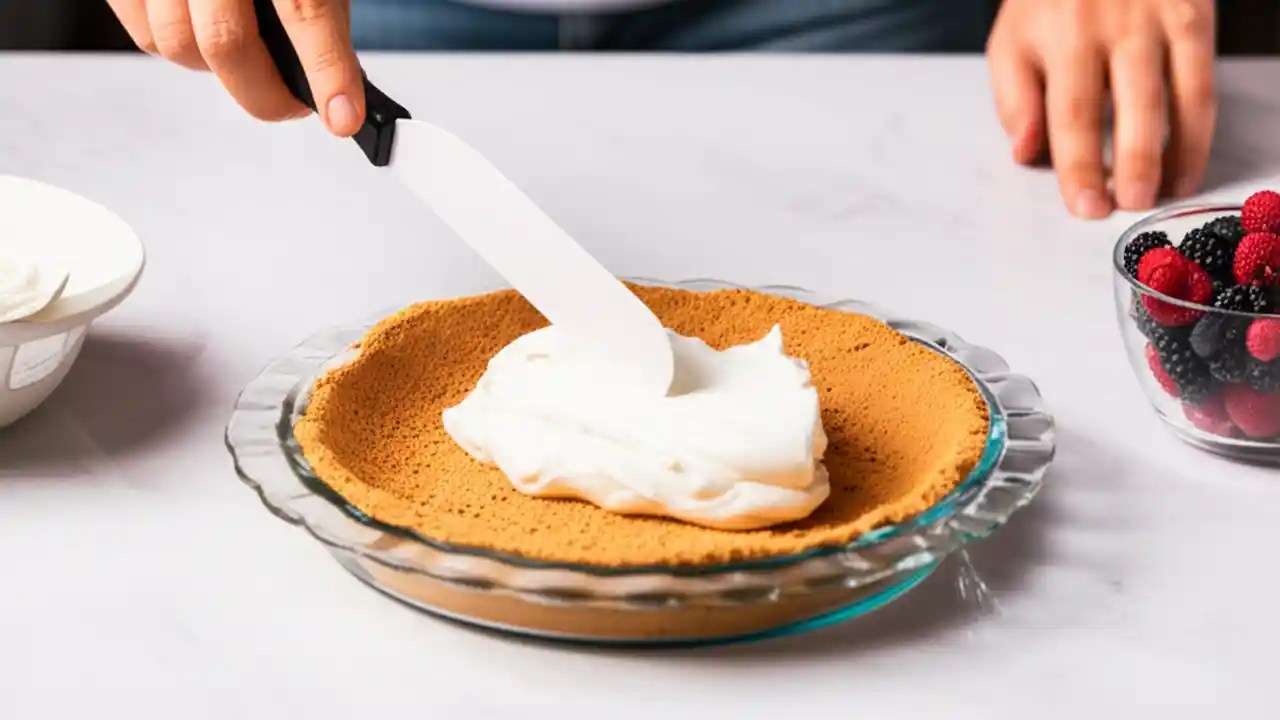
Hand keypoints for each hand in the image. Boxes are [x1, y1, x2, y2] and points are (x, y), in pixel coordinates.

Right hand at [106, 0, 364, 136]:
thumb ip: (317, 9)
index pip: (305, 8)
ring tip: (246, 60)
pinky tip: (203, 34)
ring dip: (217, 71)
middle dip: (264, 94)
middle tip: (293, 106)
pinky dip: (177, 48)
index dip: (327, 69)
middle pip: (224, 40)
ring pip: (175, 45)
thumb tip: (335, 90)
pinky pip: (144, 33)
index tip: (343, 117)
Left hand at [987, 0, 1216, 218]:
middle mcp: (1112, 28)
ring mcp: (1157, 22)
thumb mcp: (1012, 40)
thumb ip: (1013, 98)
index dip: (1079, 166)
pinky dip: (1198, 133)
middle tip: (1127, 206)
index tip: (1085, 205)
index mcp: (1060, 37)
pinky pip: (1202, 85)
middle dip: (1131, 164)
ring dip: (1172, 154)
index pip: (1069, 114)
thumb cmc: (1052, 2)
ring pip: (1175, 98)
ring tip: (1159, 196)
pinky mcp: (1193, 18)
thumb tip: (1025, 154)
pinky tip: (1186, 167)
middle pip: (1128, 107)